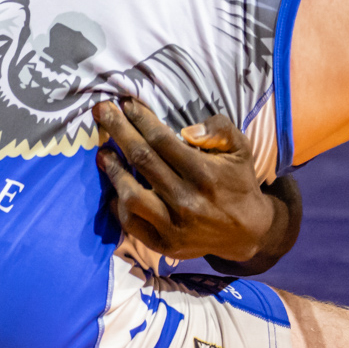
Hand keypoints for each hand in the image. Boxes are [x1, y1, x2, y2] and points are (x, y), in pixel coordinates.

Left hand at [94, 99, 297, 269]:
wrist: (247, 231)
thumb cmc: (238, 183)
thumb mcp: (241, 149)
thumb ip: (220, 130)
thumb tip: (187, 131)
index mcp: (204, 174)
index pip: (161, 140)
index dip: (140, 119)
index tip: (125, 103)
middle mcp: (187, 199)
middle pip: (142, 159)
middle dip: (118, 131)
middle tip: (101, 111)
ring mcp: (174, 225)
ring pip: (131, 195)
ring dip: (113, 170)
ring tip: (103, 153)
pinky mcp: (165, 244)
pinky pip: (132, 224)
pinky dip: (118, 206)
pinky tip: (114, 188)